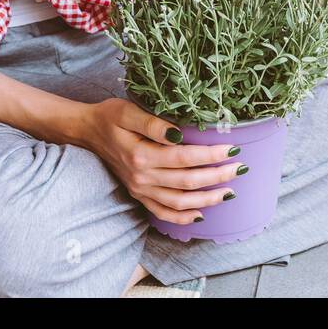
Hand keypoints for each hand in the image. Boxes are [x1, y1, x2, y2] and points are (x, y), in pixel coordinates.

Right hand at [78, 98, 245, 223]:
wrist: (87, 132)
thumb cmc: (110, 116)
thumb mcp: (128, 111)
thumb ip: (153, 123)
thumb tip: (178, 133)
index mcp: (141, 154)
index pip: (184, 157)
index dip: (211, 155)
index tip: (233, 147)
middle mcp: (142, 177)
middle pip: (187, 182)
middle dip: (217, 176)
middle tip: (240, 168)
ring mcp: (140, 189)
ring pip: (179, 202)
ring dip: (207, 199)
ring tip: (229, 191)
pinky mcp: (138, 194)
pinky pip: (162, 213)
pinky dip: (183, 217)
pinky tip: (201, 214)